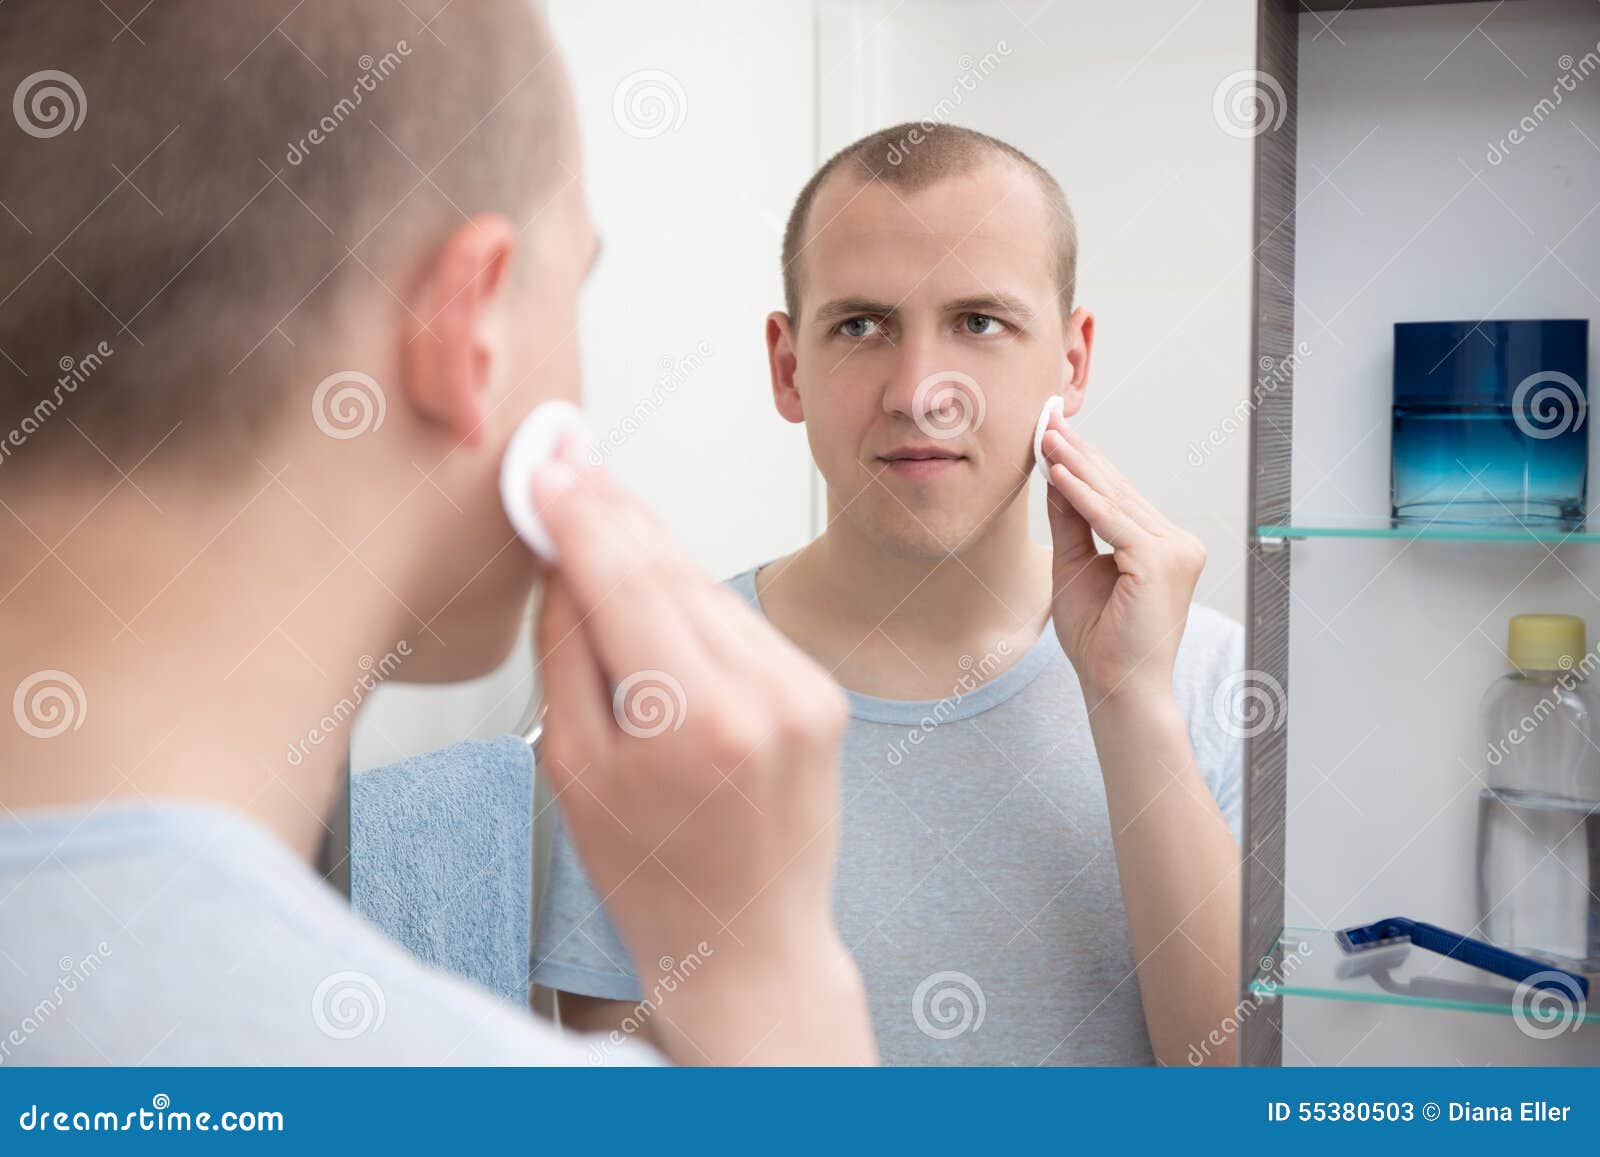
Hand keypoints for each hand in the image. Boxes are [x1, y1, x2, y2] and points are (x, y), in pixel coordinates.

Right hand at [528, 437, 872, 1064]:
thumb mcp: (572, 769)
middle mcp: (762, 695)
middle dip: (613, 515)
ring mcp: (803, 690)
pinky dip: (694, 601)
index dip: (580, 513)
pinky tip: (653, 586)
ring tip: (597, 514)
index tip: (547, 465)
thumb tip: (563, 556)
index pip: (624, 581)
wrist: (751, 941)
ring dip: (651, 553)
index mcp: (691, 723)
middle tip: (567, 462)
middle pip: (671, 571)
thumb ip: (568, 652)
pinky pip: (741, 624)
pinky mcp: (821, 692)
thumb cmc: (652, 876)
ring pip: (707, 590)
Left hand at [1037, 413, 1205, 705]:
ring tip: (1046, 435)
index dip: (1084, 463)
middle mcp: (1177, 544)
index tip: (1052, 434)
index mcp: (1163, 547)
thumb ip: (1070, 524)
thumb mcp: (1074, 568)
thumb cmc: (1098, 640)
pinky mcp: (1161, 561)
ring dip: (1076, 465)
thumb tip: (1056, 476)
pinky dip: (1081, 495)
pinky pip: (1111, 520)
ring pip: (1114, 500)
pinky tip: (1058, 471)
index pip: (1117, 497)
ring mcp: (1175, 550)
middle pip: (1117, 491)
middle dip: (1079, 454)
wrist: (1118, 688)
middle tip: (1046, 419)